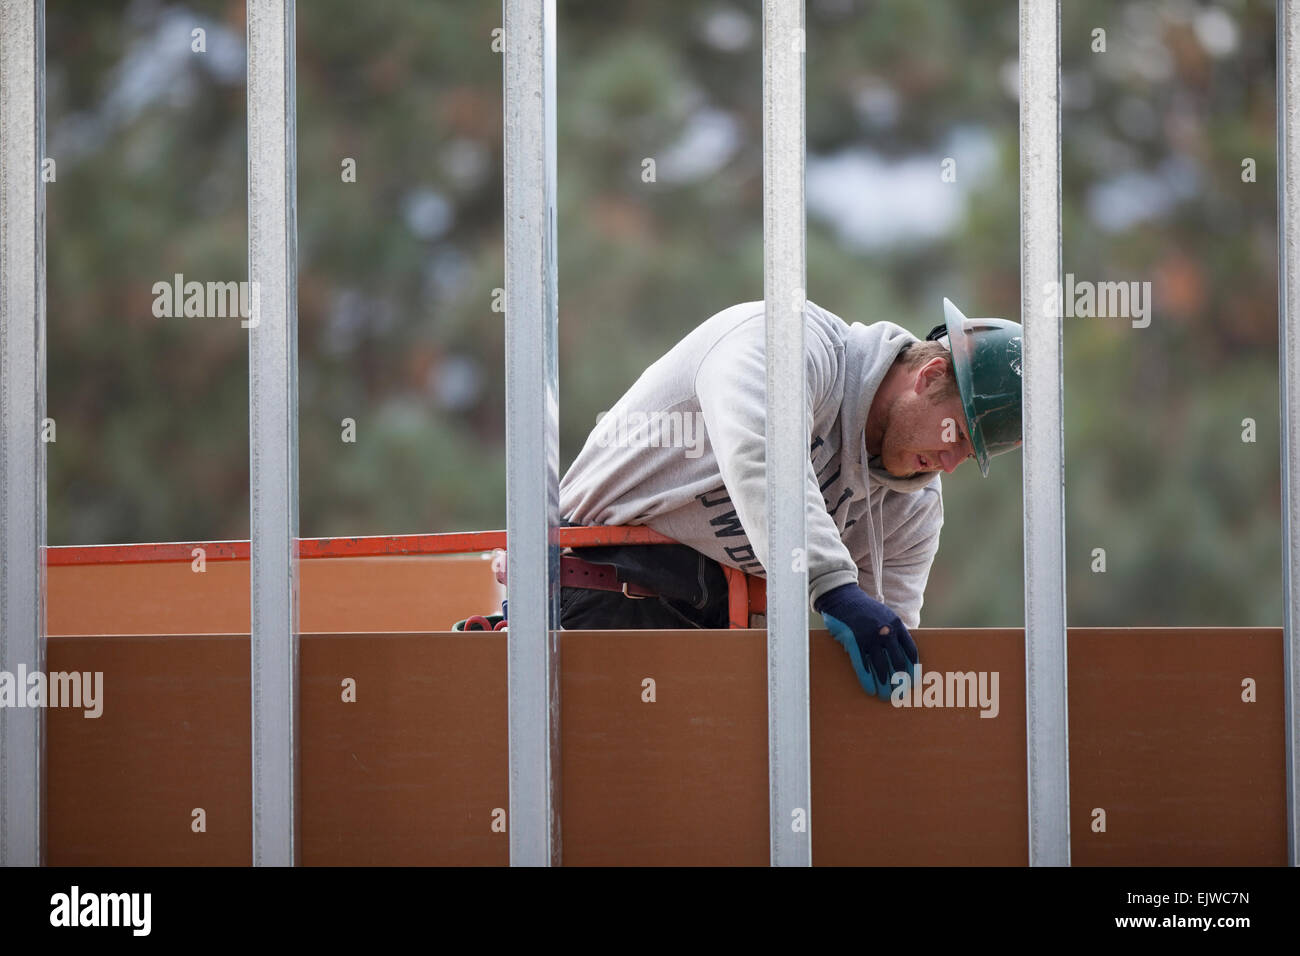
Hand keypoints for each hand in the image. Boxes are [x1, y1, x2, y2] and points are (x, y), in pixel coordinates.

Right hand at [814, 584, 918, 700]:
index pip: (910, 651)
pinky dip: (867, 680)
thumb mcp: (884, 615)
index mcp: (896, 624)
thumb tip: (901, 655)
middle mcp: (885, 631)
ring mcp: (869, 637)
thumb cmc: (864, 609)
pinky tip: (870, 689)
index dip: (912, 668)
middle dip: (900, 681)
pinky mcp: (854, 641)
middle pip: (897, 662)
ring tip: (885, 696)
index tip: (913, 681)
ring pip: (880, 667)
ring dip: (884, 684)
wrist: (842, 596)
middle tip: (900, 694)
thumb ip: (894, 632)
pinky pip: (862, 665)